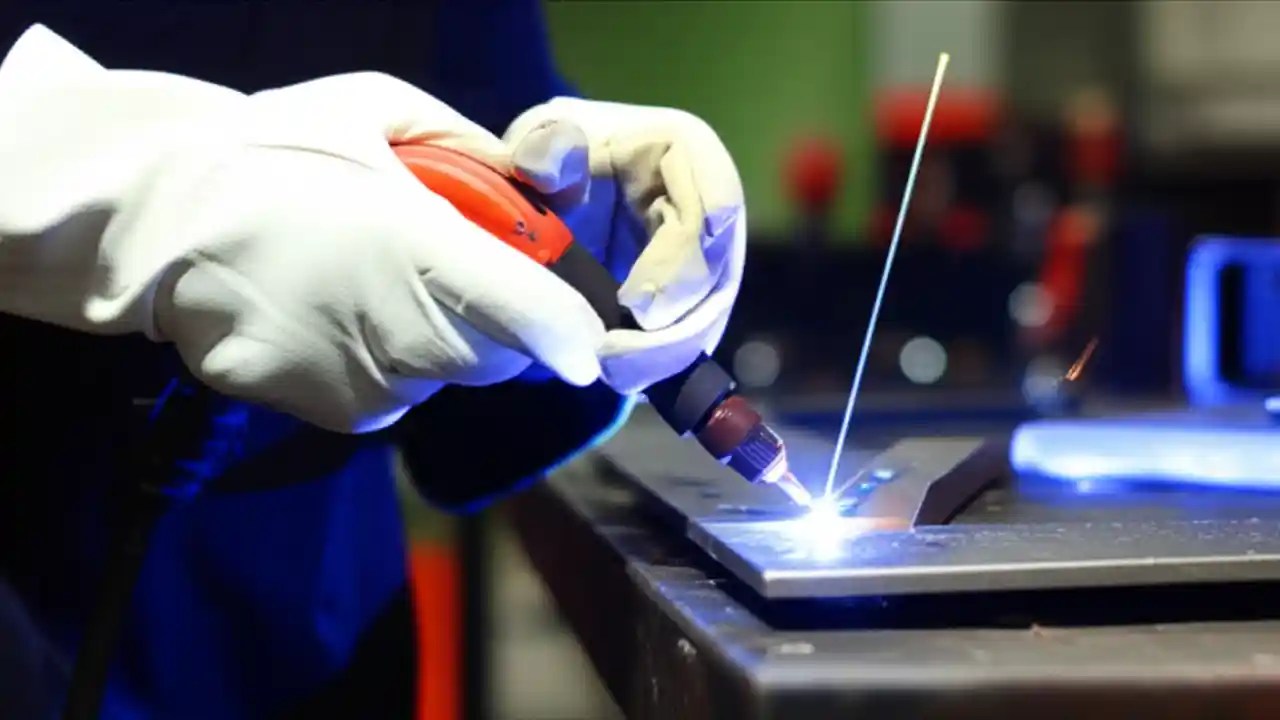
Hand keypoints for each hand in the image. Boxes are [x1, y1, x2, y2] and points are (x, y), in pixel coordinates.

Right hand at [0, 26, 605, 431]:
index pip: (538, 320)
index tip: (585, 337)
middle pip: (503, 358)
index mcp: (425, 253)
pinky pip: (398, 398)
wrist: (157, 223)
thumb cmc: (273, 153)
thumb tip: (539, 185)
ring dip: (443, 343)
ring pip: (451, 379)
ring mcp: (370, 382)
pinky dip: (393, 367)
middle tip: (451, 272)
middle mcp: (406, 333)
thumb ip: (475, 149)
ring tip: (377, 284)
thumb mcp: (378, 109)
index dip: (571, 333)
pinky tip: (340, 317)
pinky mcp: (337, 414)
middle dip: (501, 323)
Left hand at [503, 98, 746, 393]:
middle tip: (615, 358)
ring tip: (613, 373)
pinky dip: (662, 359)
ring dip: (667, 352)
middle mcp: (708, 197)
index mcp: (680, 147)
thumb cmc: (547, 159)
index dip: (684, 261)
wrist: (545, 197)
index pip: (713, 203)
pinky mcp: (694, 290)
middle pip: (720, 269)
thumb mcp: (538, 146)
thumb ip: (541, 152)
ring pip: (710, 310)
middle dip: (676, 324)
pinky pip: (693, 330)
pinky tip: (623, 374)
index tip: (635, 308)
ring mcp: (707, 249)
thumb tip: (541, 165)